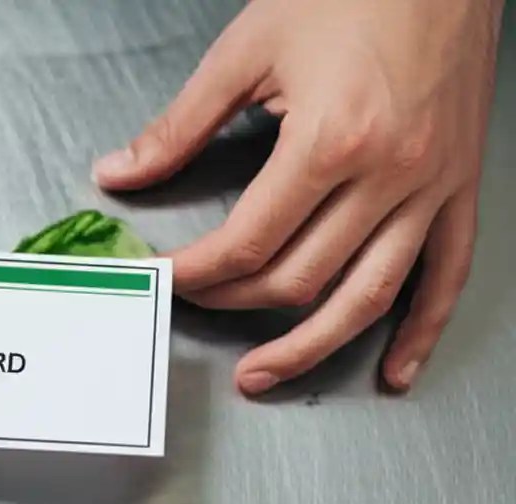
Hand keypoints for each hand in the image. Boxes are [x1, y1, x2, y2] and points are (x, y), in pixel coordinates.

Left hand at [95, 0, 503, 393]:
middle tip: (197, 304)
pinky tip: (393, 371)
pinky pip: (446, 277)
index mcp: (330, 142)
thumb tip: (120, 172)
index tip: (165, 278)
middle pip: (300, 277)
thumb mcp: (247, 50)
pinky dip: (420, 332)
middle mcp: (388, 175)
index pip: (247, 242)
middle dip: (236, 302)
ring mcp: (432, 187)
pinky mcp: (461, 187)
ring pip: (369, 297)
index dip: (196, 272)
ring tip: (267, 374)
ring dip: (313, 347)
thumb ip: (180, 125)